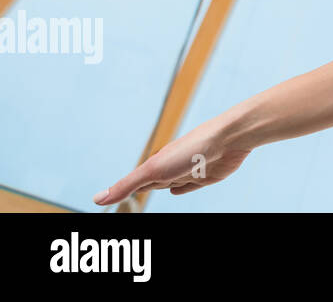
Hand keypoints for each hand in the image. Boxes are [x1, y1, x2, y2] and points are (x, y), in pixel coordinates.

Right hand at [92, 114, 251, 206]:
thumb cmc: (190, 151)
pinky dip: (182, 189)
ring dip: (160, 187)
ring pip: (170, 184)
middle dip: (140, 189)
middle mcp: (171, 167)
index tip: (108, 198)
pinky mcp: (205, 177)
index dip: (124, 190)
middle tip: (128, 196)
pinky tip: (176, 190)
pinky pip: (189, 187)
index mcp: (157, 164)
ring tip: (150, 190)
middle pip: (153, 183)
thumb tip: (96, 200)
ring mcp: (188, 171)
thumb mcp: (153, 170)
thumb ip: (127, 185)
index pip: (136, 182)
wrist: (228, 140)